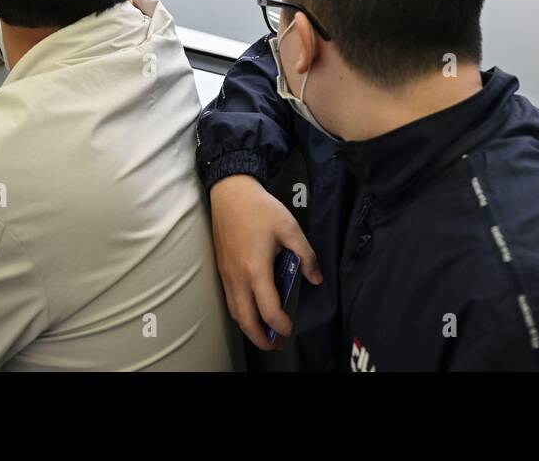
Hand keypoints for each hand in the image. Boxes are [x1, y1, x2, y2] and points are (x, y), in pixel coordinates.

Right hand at [209, 174, 321, 350]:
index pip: (267, 310)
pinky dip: (240, 313)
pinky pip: (229, 300)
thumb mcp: (290, 228)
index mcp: (255, 269)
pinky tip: (251, 311)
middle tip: (275, 345)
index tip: (290, 328)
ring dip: (248, 328)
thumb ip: (306, 256)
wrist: (230, 193)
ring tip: (264, 334)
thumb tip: (316, 278)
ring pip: (234, 313)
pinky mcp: (222, 269)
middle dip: (261, 338)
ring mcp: (226, 274)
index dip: (281, 325)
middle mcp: (237, 277)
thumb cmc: (260, 208)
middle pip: (245, 320)